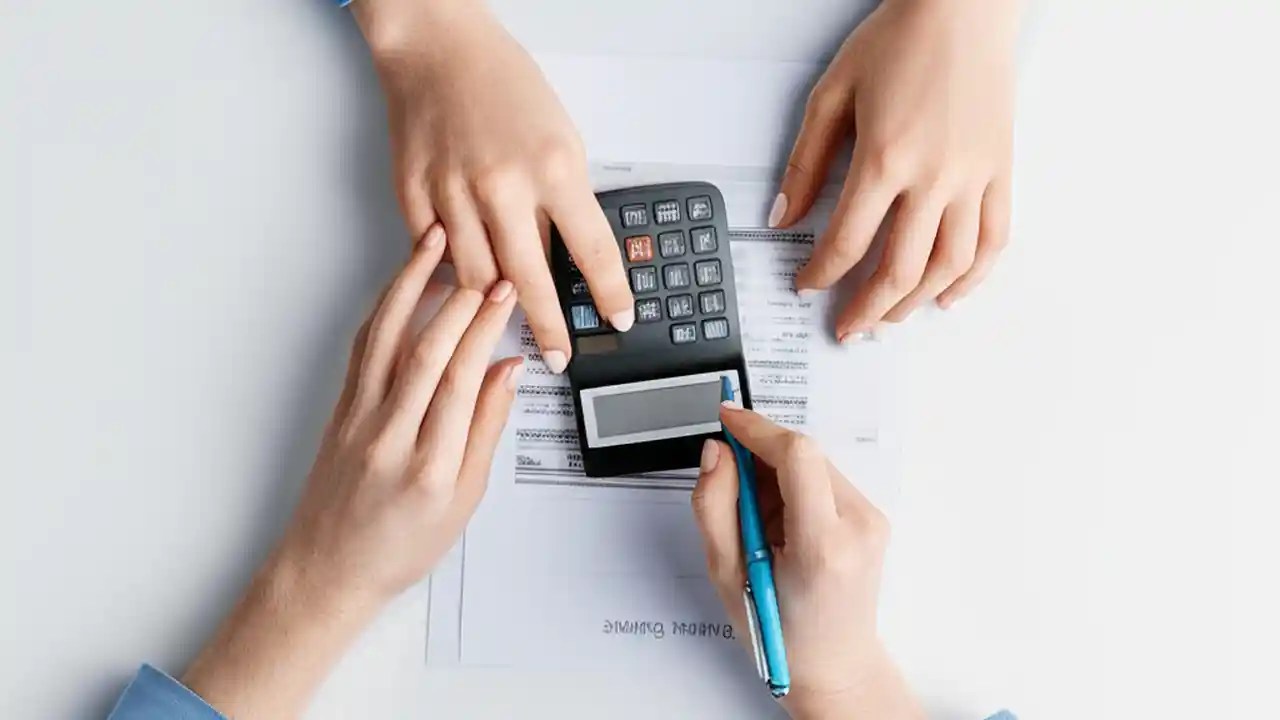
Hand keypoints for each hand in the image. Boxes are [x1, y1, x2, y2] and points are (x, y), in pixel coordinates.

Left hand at [183, 226, 523, 717]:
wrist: (328, 569)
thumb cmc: (397, 546)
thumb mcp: (464, 501)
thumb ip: (486, 430)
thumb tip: (507, 372)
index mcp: (431, 465)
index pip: (463, 379)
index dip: (486, 327)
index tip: (506, 293)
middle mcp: (390, 436)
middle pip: (428, 350)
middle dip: (461, 298)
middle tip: (484, 260)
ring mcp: (358, 418)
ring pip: (387, 337)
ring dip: (411, 284)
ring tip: (432, 245)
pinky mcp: (340, 409)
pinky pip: (363, 349)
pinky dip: (385, 309)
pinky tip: (401, 286)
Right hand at [354, 0, 633, 372]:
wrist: (437, 49)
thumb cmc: (503, 84)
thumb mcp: (560, 137)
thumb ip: (563, 201)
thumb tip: (566, 258)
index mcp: (553, 167)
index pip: (593, 251)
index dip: (610, 294)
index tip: (618, 319)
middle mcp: (504, 186)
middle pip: (532, 283)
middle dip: (551, 329)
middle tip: (561, 355)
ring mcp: (454, 194)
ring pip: (478, 281)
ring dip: (497, 309)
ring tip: (510, 324)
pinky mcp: (415, 197)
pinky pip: (436, 258)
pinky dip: (451, 276)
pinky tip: (462, 287)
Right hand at [692, 405, 922, 719]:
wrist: (833, 664)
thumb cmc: (781, 632)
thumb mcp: (727, 575)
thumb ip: (714, 507)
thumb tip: (717, 453)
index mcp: (823, 546)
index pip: (796, 456)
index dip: (757, 428)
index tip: (727, 418)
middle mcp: (858, 527)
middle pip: (804, 456)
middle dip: (760, 458)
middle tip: (733, 491)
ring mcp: (872, 521)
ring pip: (813, 464)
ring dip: (777, 476)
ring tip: (760, 525)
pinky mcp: (873, 518)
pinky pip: (825, 480)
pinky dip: (795, 489)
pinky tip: (782, 526)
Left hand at [773, 0, 1019, 339]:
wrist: (962, 5)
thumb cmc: (901, 39)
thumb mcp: (833, 94)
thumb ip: (806, 160)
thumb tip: (785, 215)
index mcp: (886, 158)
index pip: (847, 242)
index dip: (822, 275)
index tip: (808, 285)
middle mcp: (935, 176)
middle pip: (899, 270)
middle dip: (866, 309)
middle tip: (847, 326)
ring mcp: (974, 177)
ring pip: (949, 266)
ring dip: (915, 303)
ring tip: (890, 317)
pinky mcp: (1001, 171)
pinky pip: (993, 240)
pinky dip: (973, 278)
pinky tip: (950, 295)